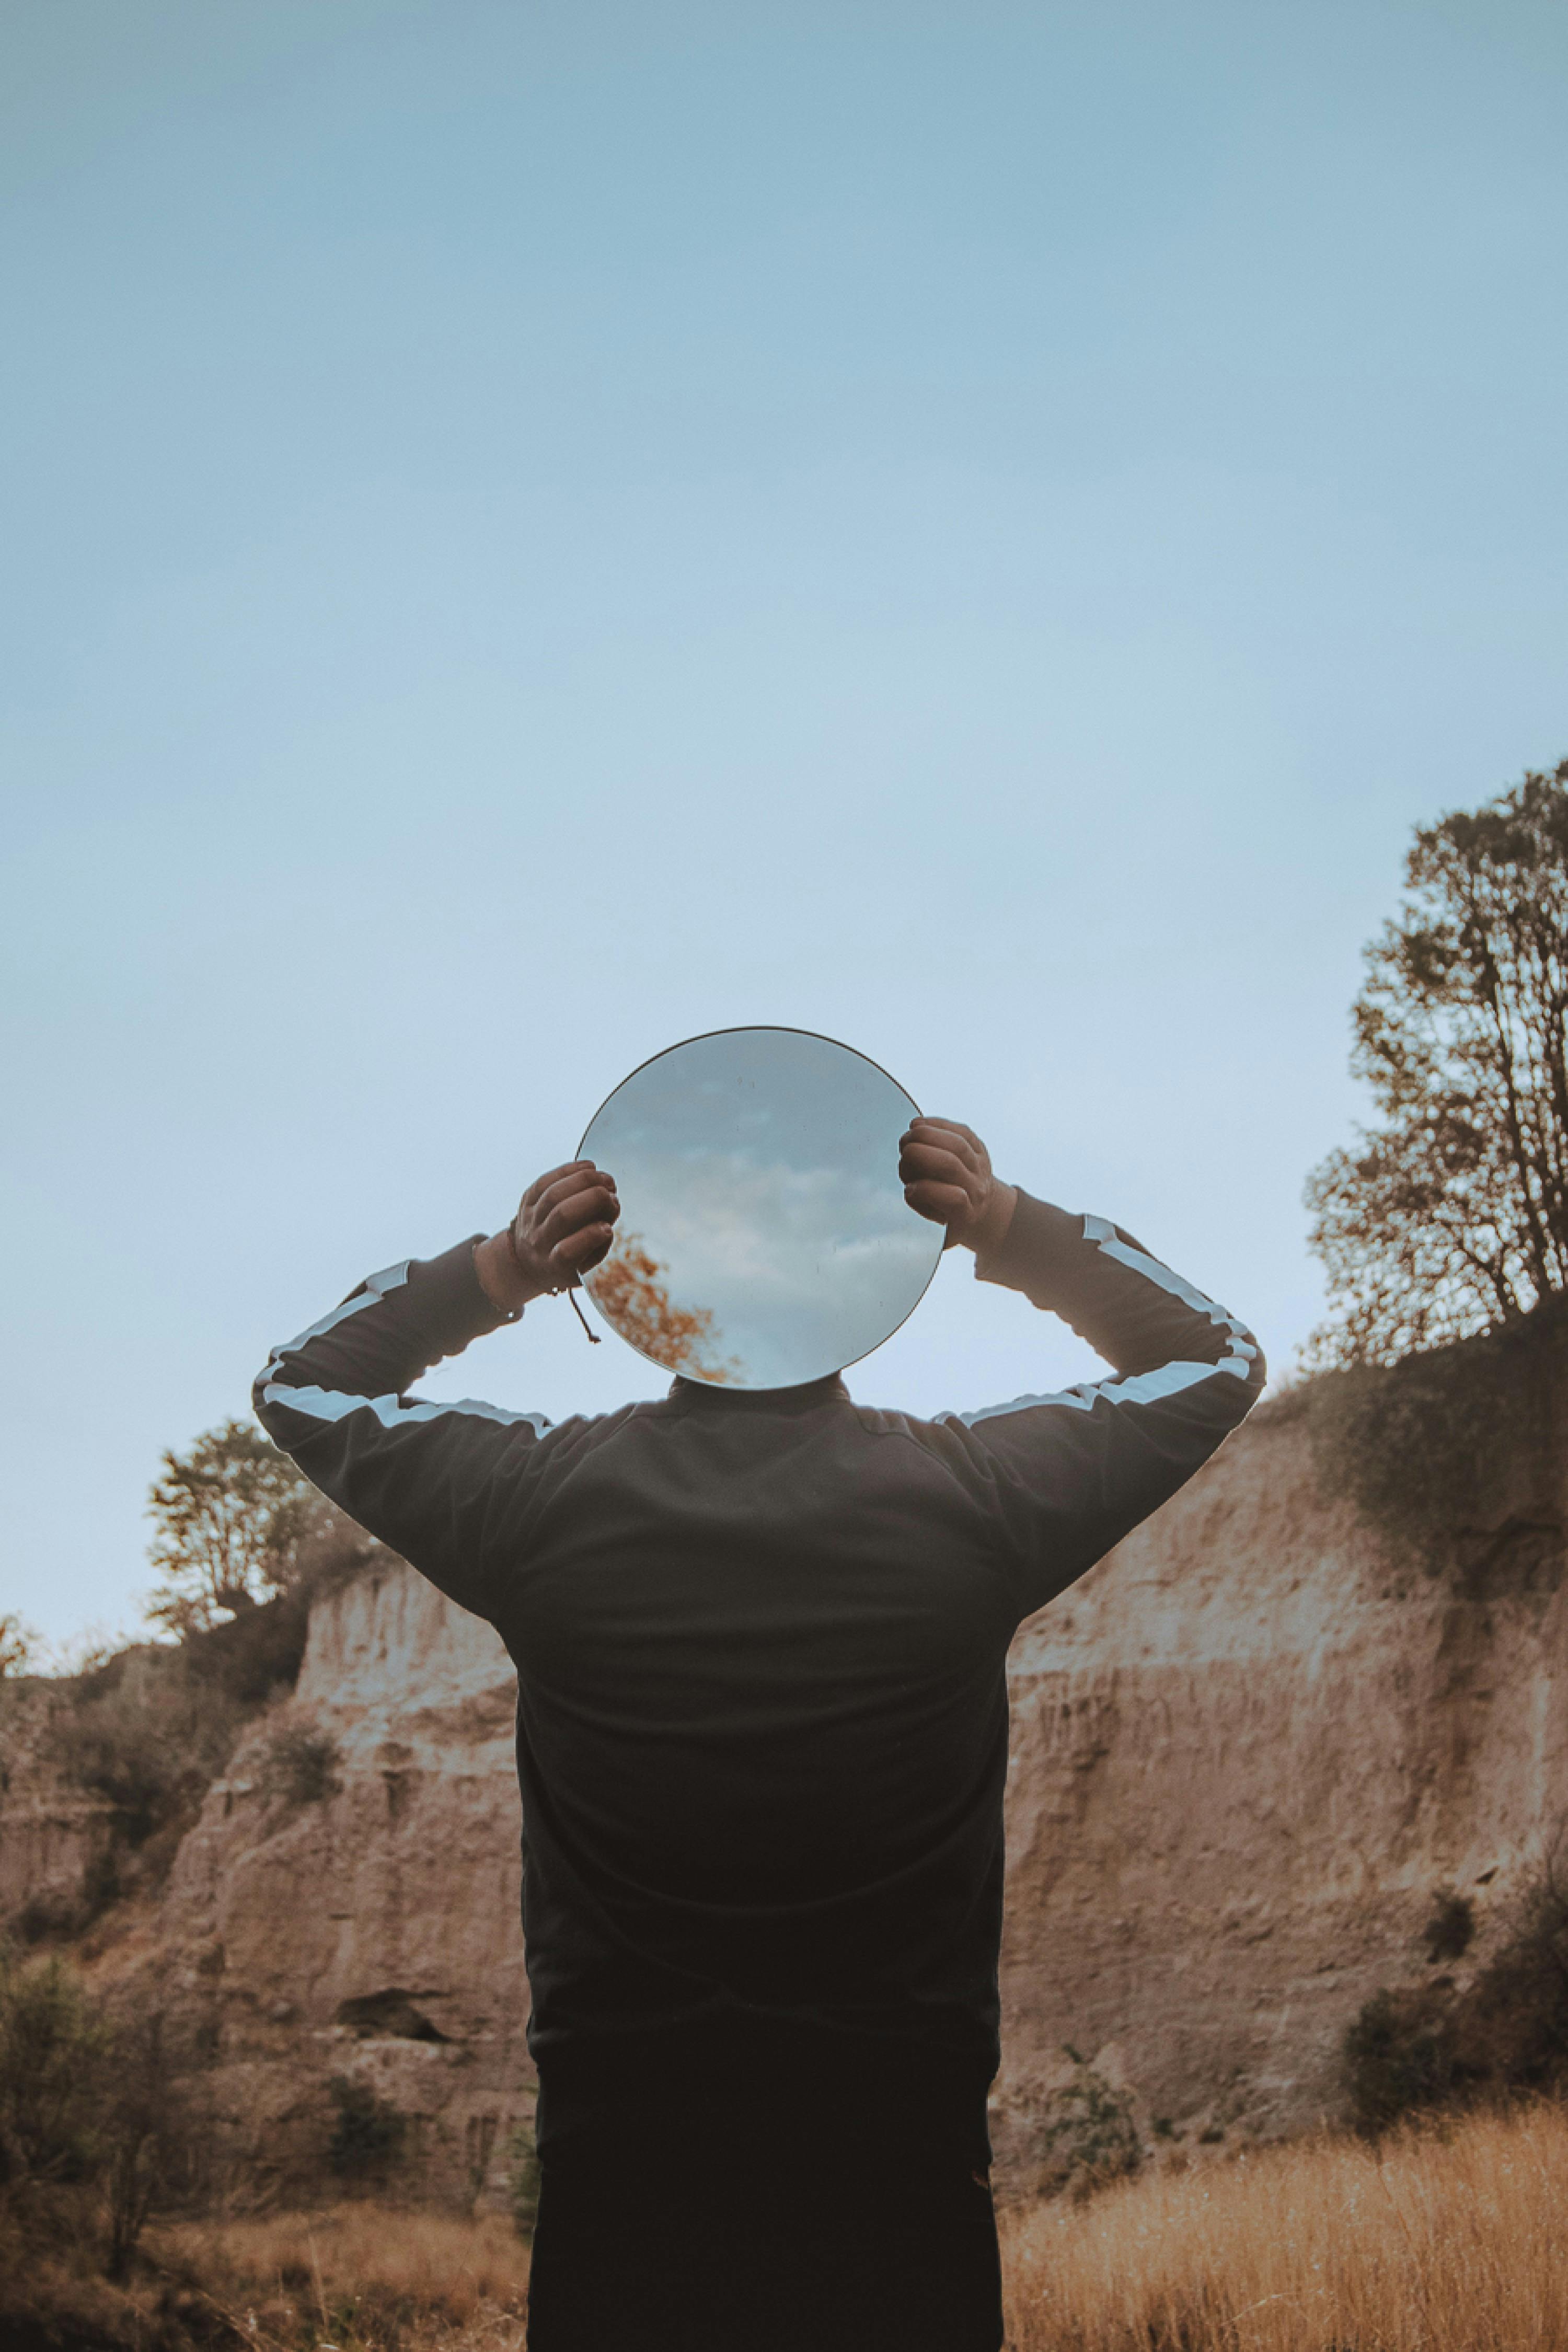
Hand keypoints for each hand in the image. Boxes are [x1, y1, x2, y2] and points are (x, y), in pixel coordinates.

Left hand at [474, 1160, 619, 1313]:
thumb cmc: (566, 1264)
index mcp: (553, 1266)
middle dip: (593, 1199)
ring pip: (554, 1194)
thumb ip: (598, 1248)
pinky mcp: (526, 1201)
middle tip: (612, 1195)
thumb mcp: (583, 1267)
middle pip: (562, 1215)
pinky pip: (545, 1180)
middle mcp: (537, 1242)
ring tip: (605, 1179)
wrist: (526, 1261)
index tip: (608, 1229)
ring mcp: (529, 1220)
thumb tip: (606, 1223)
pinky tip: (588, 1167)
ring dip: (584, 1181)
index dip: (590, 1237)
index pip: (567, 1252)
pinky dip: (568, 1170)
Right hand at [898, 1118, 1017, 1255]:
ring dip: (928, 1134)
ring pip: (957, 1144)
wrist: (981, 1206)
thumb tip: (911, 1189)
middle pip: (951, 1165)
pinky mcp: (980, 1147)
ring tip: (909, 1135)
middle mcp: (978, 1188)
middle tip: (904, 1151)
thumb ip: (924, 1210)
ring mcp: (981, 1166)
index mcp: (967, 1213)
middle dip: (921, 1153)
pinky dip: (938, 1124)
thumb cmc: (950, 1216)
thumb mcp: (938, 1226)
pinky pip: (960, 1130)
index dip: (927, 1192)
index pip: (954, 1199)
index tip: (909, 1189)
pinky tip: (919, 1124)